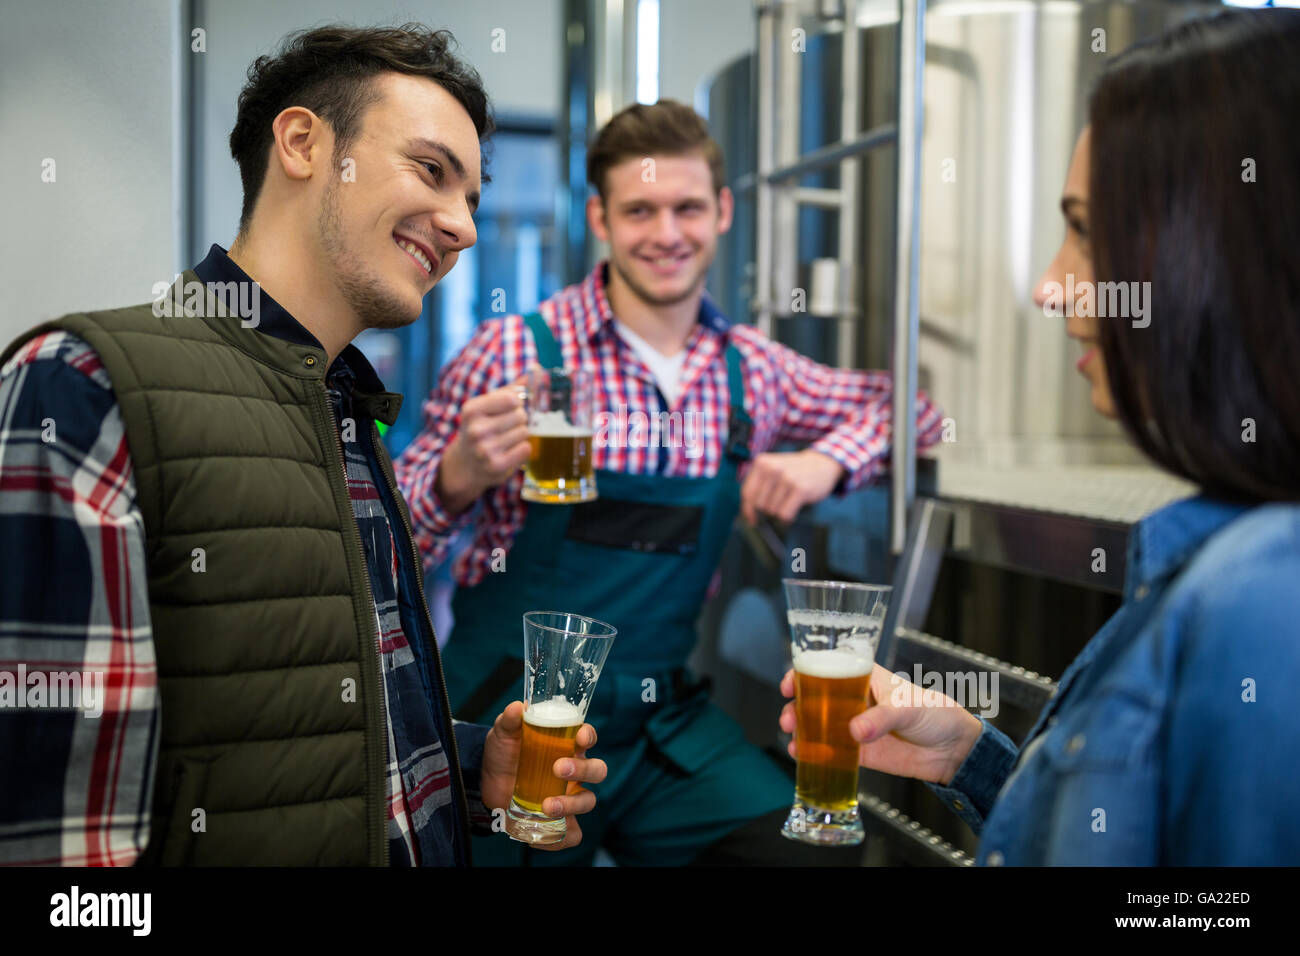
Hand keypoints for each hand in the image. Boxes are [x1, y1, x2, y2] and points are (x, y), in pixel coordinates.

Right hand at [435, 376, 530, 513]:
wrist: (465, 464)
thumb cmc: (481, 427)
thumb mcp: (487, 406)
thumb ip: (511, 388)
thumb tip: (537, 368)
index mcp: (472, 410)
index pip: (511, 398)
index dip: (516, 403)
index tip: (507, 409)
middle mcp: (475, 430)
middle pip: (521, 415)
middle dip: (519, 419)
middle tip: (506, 427)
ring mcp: (485, 450)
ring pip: (525, 432)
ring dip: (521, 435)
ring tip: (506, 439)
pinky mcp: (496, 466)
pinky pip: (526, 449)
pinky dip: (523, 449)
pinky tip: (510, 451)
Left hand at [480, 701, 606, 850]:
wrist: (487, 783)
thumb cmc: (503, 754)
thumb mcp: (502, 734)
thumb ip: (509, 720)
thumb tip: (517, 707)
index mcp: (566, 746)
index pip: (588, 738)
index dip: (589, 736)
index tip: (580, 737)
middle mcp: (574, 772)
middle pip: (597, 770)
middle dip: (583, 769)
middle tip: (558, 768)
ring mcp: (569, 798)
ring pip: (588, 802)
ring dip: (572, 804)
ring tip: (547, 805)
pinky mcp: (560, 821)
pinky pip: (574, 834)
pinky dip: (565, 836)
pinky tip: (545, 830)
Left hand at [739, 449, 843, 525]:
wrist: (822, 464)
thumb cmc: (794, 471)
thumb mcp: (773, 470)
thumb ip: (758, 487)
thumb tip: (749, 517)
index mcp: (761, 463)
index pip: (747, 493)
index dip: (748, 510)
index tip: (752, 520)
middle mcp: (772, 468)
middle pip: (759, 505)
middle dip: (767, 509)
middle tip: (779, 503)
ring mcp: (786, 478)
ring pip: (772, 511)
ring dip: (780, 511)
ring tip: (789, 500)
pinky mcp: (800, 489)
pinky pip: (785, 514)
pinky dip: (788, 518)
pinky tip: (793, 509)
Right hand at [778, 666, 983, 785]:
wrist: (952, 749)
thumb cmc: (934, 712)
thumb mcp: (908, 707)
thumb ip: (881, 718)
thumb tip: (854, 731)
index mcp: (864, 677)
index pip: (828, 668)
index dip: (804, 673)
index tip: (790, 684)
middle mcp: (854, 700)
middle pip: (815, 698)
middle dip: (796, 706)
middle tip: (789, 717)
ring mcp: (854, 726)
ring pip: (818, 725)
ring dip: (801, 730)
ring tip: (793, 738)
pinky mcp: (858, 751)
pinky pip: (830, 751)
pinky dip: (814, 753)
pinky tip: (803, 755)